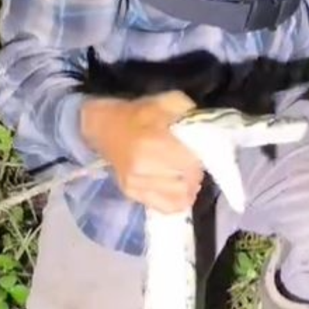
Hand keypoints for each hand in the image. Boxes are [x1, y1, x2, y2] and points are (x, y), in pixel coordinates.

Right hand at [80, 90, 203, 213]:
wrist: (104, 126)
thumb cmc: (138, 113)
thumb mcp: (166, 101)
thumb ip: (188, 113)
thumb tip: (204, 131)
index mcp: (153, 142)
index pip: (190, 164)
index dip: (201, 159)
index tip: (200, 152)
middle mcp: (143, 167)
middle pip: (186, 182)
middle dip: (195, 173)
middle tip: (193, 163)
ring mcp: (135, 183)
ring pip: (178, 197)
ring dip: (187, 187)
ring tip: (185, 175)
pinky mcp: (131, 193)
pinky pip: (165, 207)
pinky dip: (178, 201)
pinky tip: (179, 190)